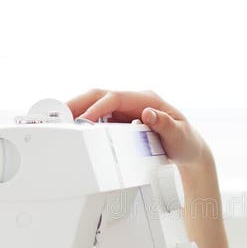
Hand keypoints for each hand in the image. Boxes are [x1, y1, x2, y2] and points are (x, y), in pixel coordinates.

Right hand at [67, 88, 212, 171]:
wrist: (187, 151)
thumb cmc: (185, 142)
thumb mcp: (180, 135)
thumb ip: (166, 124)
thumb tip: (149, 113)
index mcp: (147, 99)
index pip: (115, 98)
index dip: (97, 107)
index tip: (83, 121)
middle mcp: (133, 101)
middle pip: (99, 95)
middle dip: (78, 103)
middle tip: (58, 115)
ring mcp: (126, 110)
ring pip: (95, 105)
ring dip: (77, 112)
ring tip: (60, 124)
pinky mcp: (120, 121)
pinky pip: (98, 118)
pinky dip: (84, 123)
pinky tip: (73, 132)